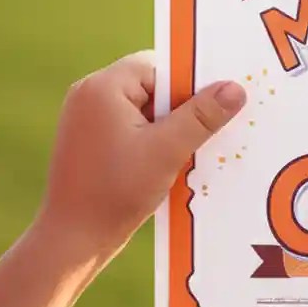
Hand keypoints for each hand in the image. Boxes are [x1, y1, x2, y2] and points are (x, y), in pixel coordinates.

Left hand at [37, 50, 246, 256]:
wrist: (72, 240)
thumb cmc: (116, 192)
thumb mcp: (167, 150)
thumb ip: (202, 116)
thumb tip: (235, 88)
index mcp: (103, 87)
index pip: (159, 67)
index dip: (189, 84)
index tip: (212, 107)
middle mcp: (89, 95)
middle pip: (153, 86)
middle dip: (181, 108)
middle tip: (203, 133)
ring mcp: (87, 119)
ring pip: (145, 108)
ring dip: (169, 127)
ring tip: (183, 153)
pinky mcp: (90, 140)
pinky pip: (133, 126)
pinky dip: (154, 140)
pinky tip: (167, 164)